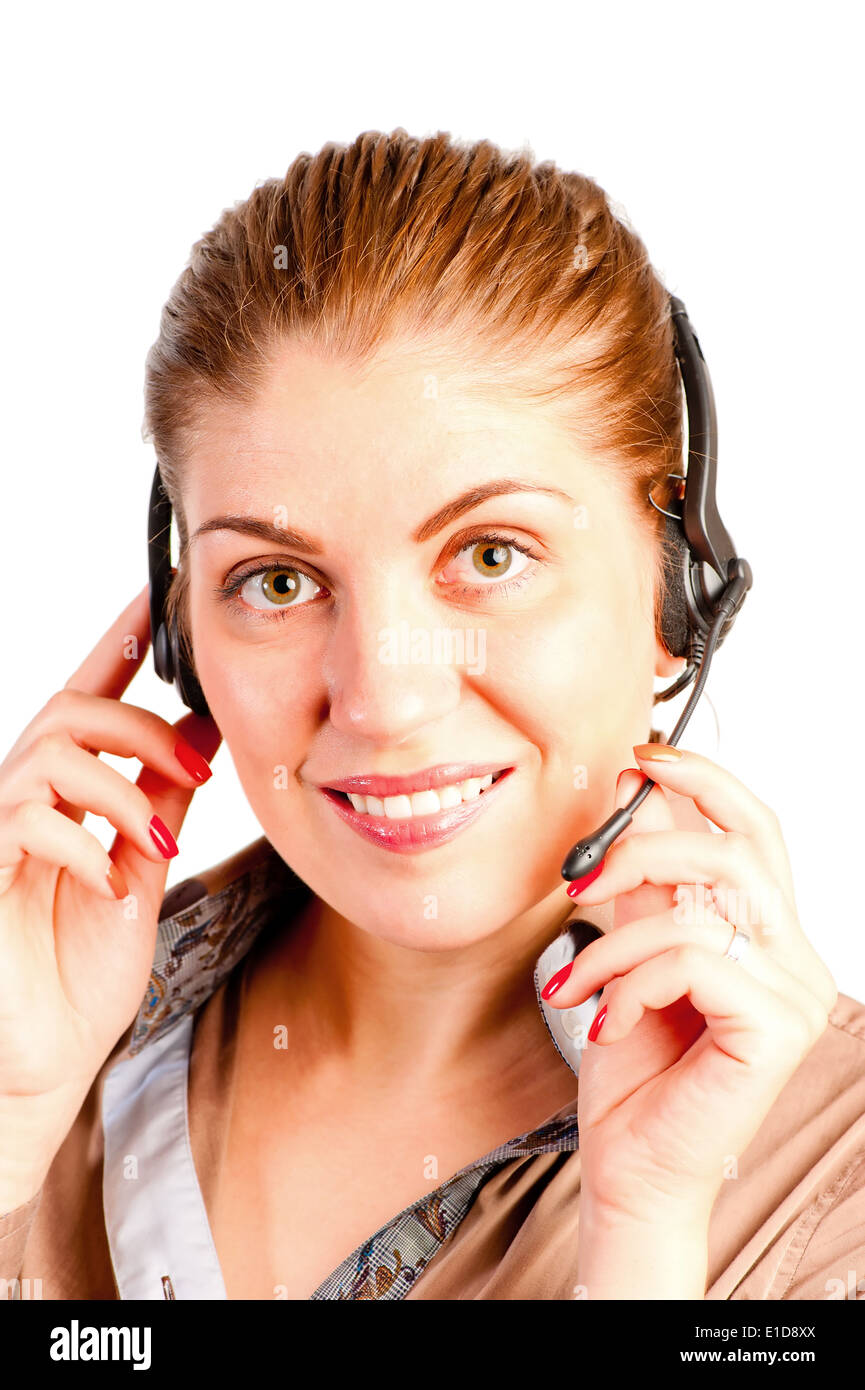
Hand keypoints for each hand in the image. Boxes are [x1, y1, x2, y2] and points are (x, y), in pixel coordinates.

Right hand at [0, 584, 220, 1198]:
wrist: (48, 1053)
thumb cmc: (86, 962)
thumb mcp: (143, 862)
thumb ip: (161, 794)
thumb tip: (204, 727)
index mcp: (70, 789)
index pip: (92, 696)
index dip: (118, 643)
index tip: (152, 597)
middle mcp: (26, 795)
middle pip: (72, 708)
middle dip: (143, 727)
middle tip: (198, 774)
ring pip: (49, 751)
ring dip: (120, 786)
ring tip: (157, 836)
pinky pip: (24, 818)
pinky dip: (81, 842)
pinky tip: (110, 880)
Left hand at [544, 744, 837, 1225]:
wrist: (630, 1170)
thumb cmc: (634, 1072)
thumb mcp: (631, 954)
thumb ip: (644, 887)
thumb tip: (633, 798)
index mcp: (770, 934)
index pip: (756, 830)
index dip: (703, 781)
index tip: (640, 758)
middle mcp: (797, 959)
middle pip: (734, 851)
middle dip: (642, 849)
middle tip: (579, 878)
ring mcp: (796, 994)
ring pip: (700, 909)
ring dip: (615, 939)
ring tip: (575, 981)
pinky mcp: (776, 1029)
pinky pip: (692, 961)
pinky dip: (630, 981)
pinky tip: (608, 1018)